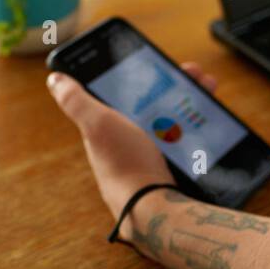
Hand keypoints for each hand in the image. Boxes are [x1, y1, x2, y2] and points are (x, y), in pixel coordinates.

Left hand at [47, 62, 217, 240]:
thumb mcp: (98, 125)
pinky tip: (214, 115)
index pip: (127, 94)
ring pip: (179, 118)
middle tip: (196, 74)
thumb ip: (77, 101)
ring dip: (195, 98)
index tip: (162, 61)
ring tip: (209, 87)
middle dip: (177, 84)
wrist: (156, 207)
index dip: (145, 76)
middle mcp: (133, 142)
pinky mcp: (179, 166)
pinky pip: (192, 137)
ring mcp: (157, 155)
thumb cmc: (125, 164)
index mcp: (111, 130)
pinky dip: (203, 122)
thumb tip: (55, 78)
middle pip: (157, 103)